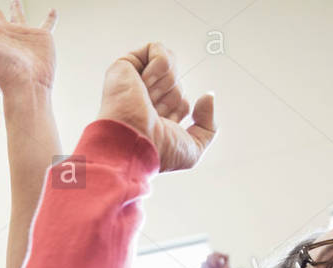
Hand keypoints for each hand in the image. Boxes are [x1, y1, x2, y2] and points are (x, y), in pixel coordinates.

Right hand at [97, 42, 214, 171]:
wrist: (132, 143)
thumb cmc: (157, 152)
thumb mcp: (193, 150)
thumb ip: (208, 126)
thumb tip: (207, 96)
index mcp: (153, 119)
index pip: (182, 102)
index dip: (178, 111)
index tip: (163, 126)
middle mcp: (142, 101)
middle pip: (177, 83)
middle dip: (171, 97)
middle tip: (152, 113)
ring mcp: (132, 83)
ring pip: (169, 65)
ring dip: (165, 83)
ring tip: (146, 99)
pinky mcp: (124, 67)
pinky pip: (156, 49)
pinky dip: (159, 65)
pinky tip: (143, 84)